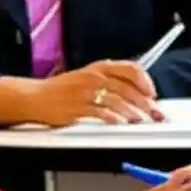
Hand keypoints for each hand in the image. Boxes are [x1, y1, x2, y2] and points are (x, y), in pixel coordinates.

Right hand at [26, 60, 162, 126]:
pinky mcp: (78, 108)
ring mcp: (87, 92)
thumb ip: (111, 80)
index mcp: (100, 67)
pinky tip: (120, 123)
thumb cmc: (63, 88)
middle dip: (144, 103)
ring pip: (118, 101)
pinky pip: (101, 113)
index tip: (153, 93)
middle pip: (128, 88)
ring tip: (140, 120)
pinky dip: (114, 119)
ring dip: (132, 112)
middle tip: (154, 113)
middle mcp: (95, 77)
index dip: (145, 81)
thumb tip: (137, 92)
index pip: (131, 68)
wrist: (36, 96)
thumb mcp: (88, 75)